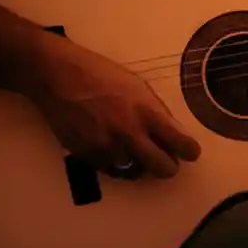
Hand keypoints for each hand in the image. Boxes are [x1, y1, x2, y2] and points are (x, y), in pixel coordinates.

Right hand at [25, 34, 200, 179]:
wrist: (58, 77)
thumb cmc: (100, 75)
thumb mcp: (137, 86)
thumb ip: (156, 111)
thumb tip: (173, 134)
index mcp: (147, 112)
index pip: (182, 144)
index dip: (190, 152)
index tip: (190, 152)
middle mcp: (130, 134)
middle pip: (163, 169)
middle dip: (169, 166)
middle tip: (166, 159)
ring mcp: (108, 148)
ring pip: (137, 173)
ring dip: (140, 165)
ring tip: (134, 149)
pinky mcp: (88, 156)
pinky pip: (112, 171)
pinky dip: (117, 165)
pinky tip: (113, 149)